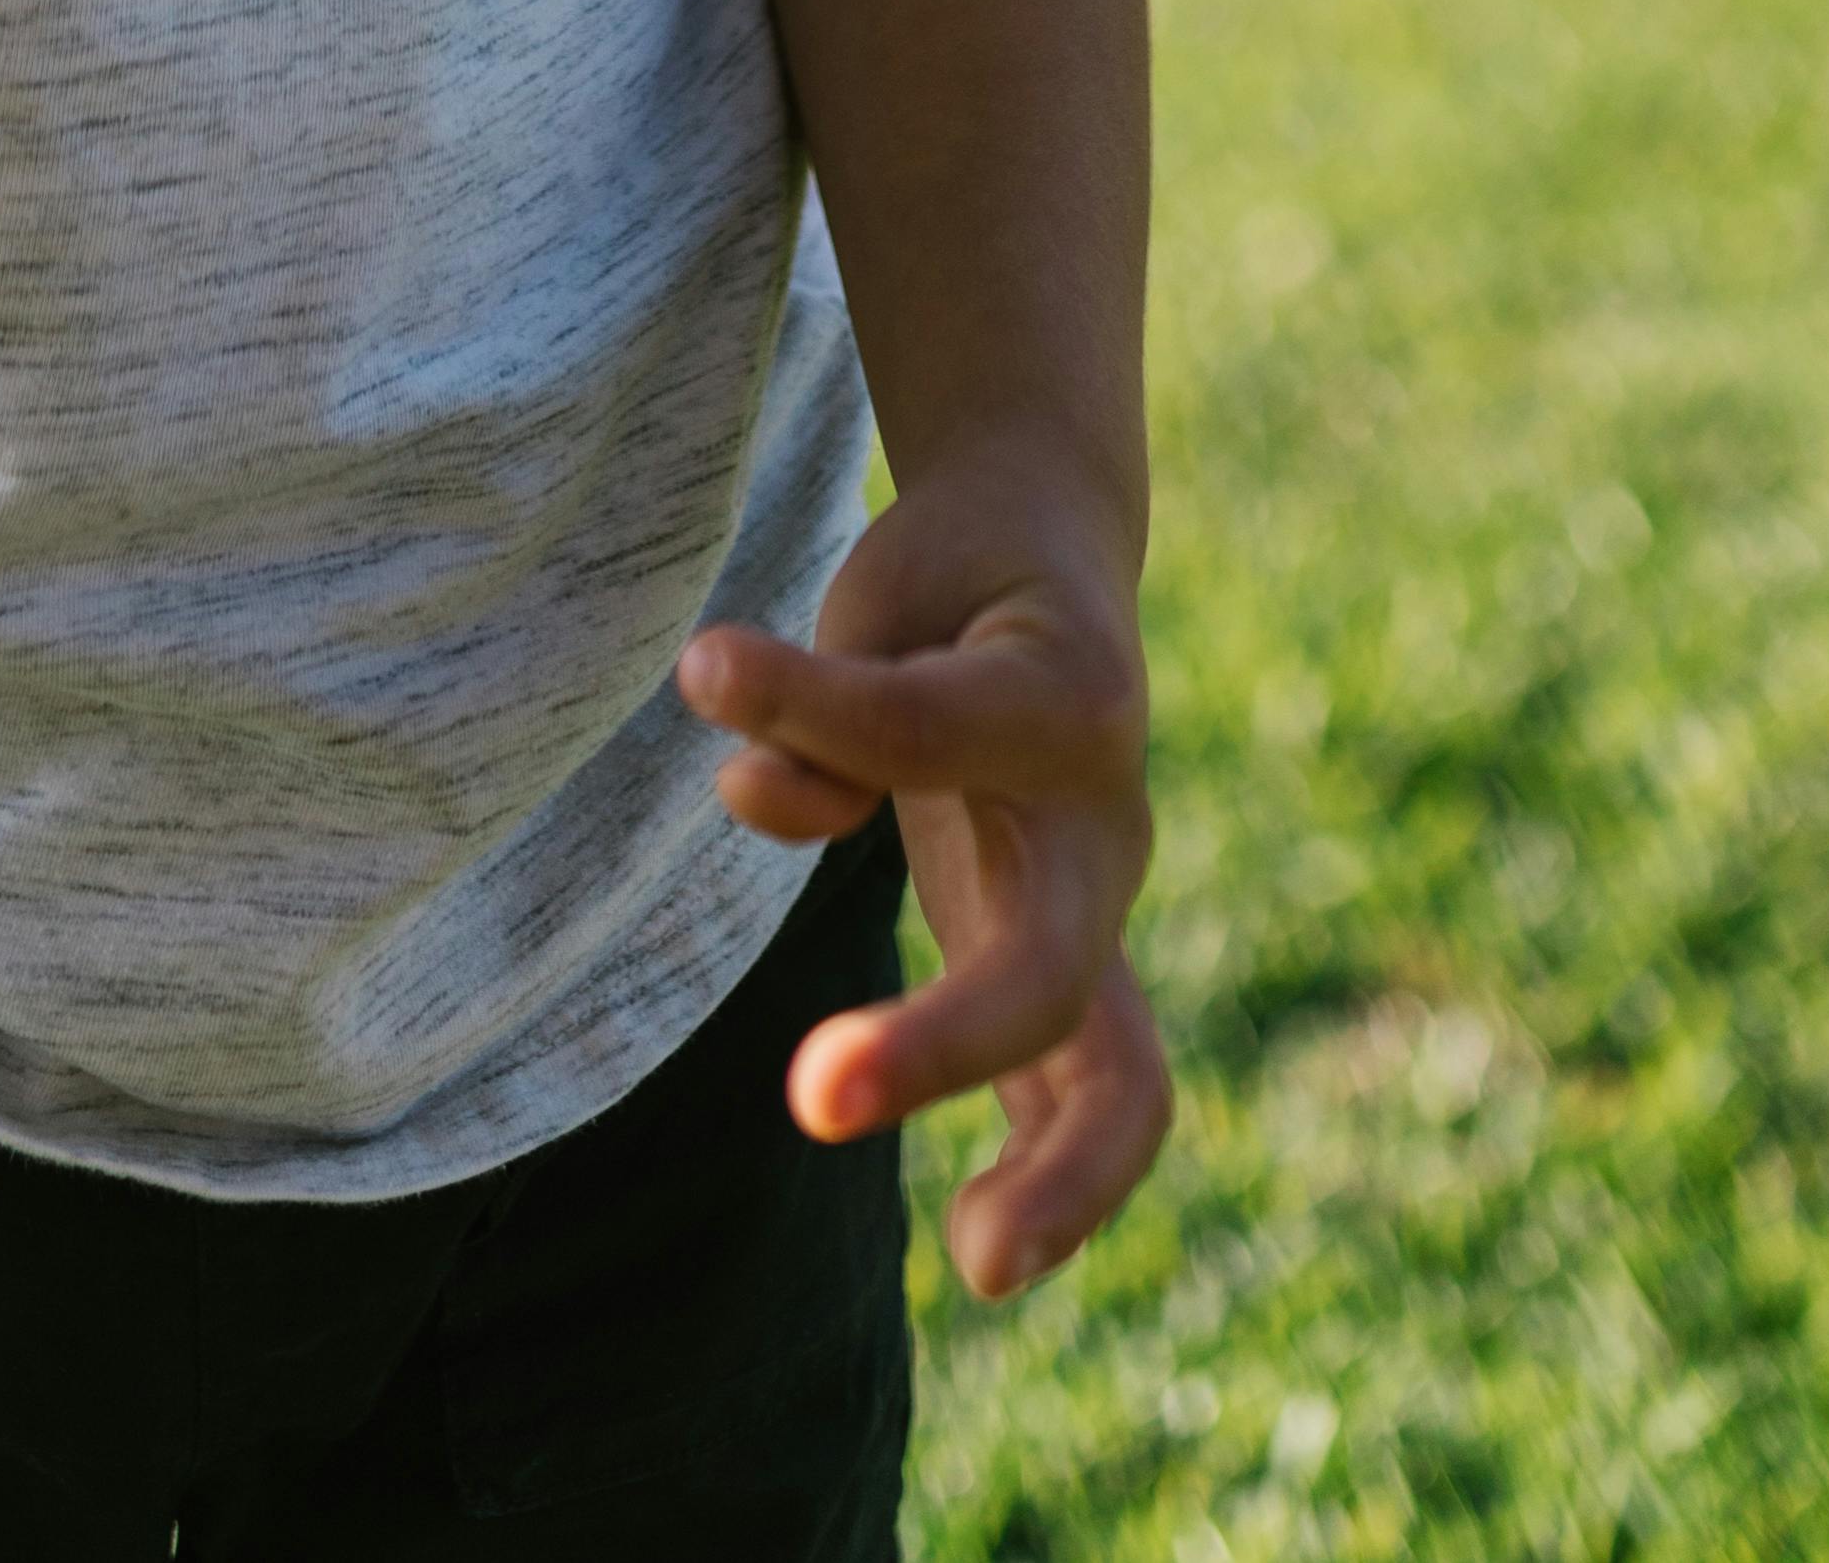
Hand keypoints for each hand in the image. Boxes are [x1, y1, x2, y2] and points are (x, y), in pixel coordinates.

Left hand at [681, 457, 1169, 1298]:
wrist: (1055, 561)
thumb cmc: (948, 584)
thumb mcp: (885, 597)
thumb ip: (823, 701)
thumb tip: (754, 797)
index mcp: (1062, 695)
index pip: (927, 730)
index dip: (813, 704)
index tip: (702, 663)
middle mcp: (1101, 820)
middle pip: (1055, 964)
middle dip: (946, 1041)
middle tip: (811, 1100)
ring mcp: (1096, 911)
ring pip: (1126, 1071)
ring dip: (1063, 1175)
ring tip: (980, 1265)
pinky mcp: (1071, 967)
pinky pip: (1091, 1094)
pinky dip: (1053, 1172)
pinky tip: (985, 1249)